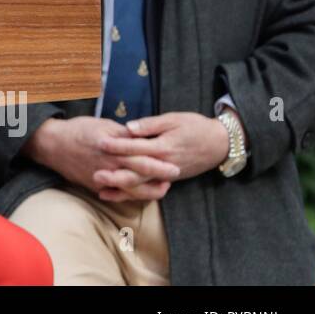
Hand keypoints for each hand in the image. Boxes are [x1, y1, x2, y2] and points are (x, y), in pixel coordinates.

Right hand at [24, 116, 180, 202]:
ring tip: (162, 189)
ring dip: (149, 191)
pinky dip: (131, 196)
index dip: (159, 163)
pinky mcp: (95, 186)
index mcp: (113, 149)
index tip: (174, 165)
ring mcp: (102, 178)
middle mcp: (109, 166)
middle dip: (159, 178)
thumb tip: (142, 137)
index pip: (141, 158)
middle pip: (139, 176)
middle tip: (175, 177)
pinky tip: (141, 194)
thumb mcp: (103, 125)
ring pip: (130, 190)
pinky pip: (117, 194)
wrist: (53, 144)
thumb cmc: (79, 130)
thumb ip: (124, 134)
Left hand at [95, 112, 231, 198]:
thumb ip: (150, 124)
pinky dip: (131, 194)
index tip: (99, 142)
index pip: (137, 147)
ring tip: (99, 188)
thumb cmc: (195, 127)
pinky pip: (148, 190)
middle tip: (94, 173)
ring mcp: (167, 175)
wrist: (220, 143)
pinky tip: (115, 194)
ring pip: (141, 186)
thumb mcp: (173, 119)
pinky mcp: (168, 180)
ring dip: (120, 188)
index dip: (117, 145)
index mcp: (164, 147)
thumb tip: (128, 127)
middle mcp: (164, 164)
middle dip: (115, 174)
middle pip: (137, 172)